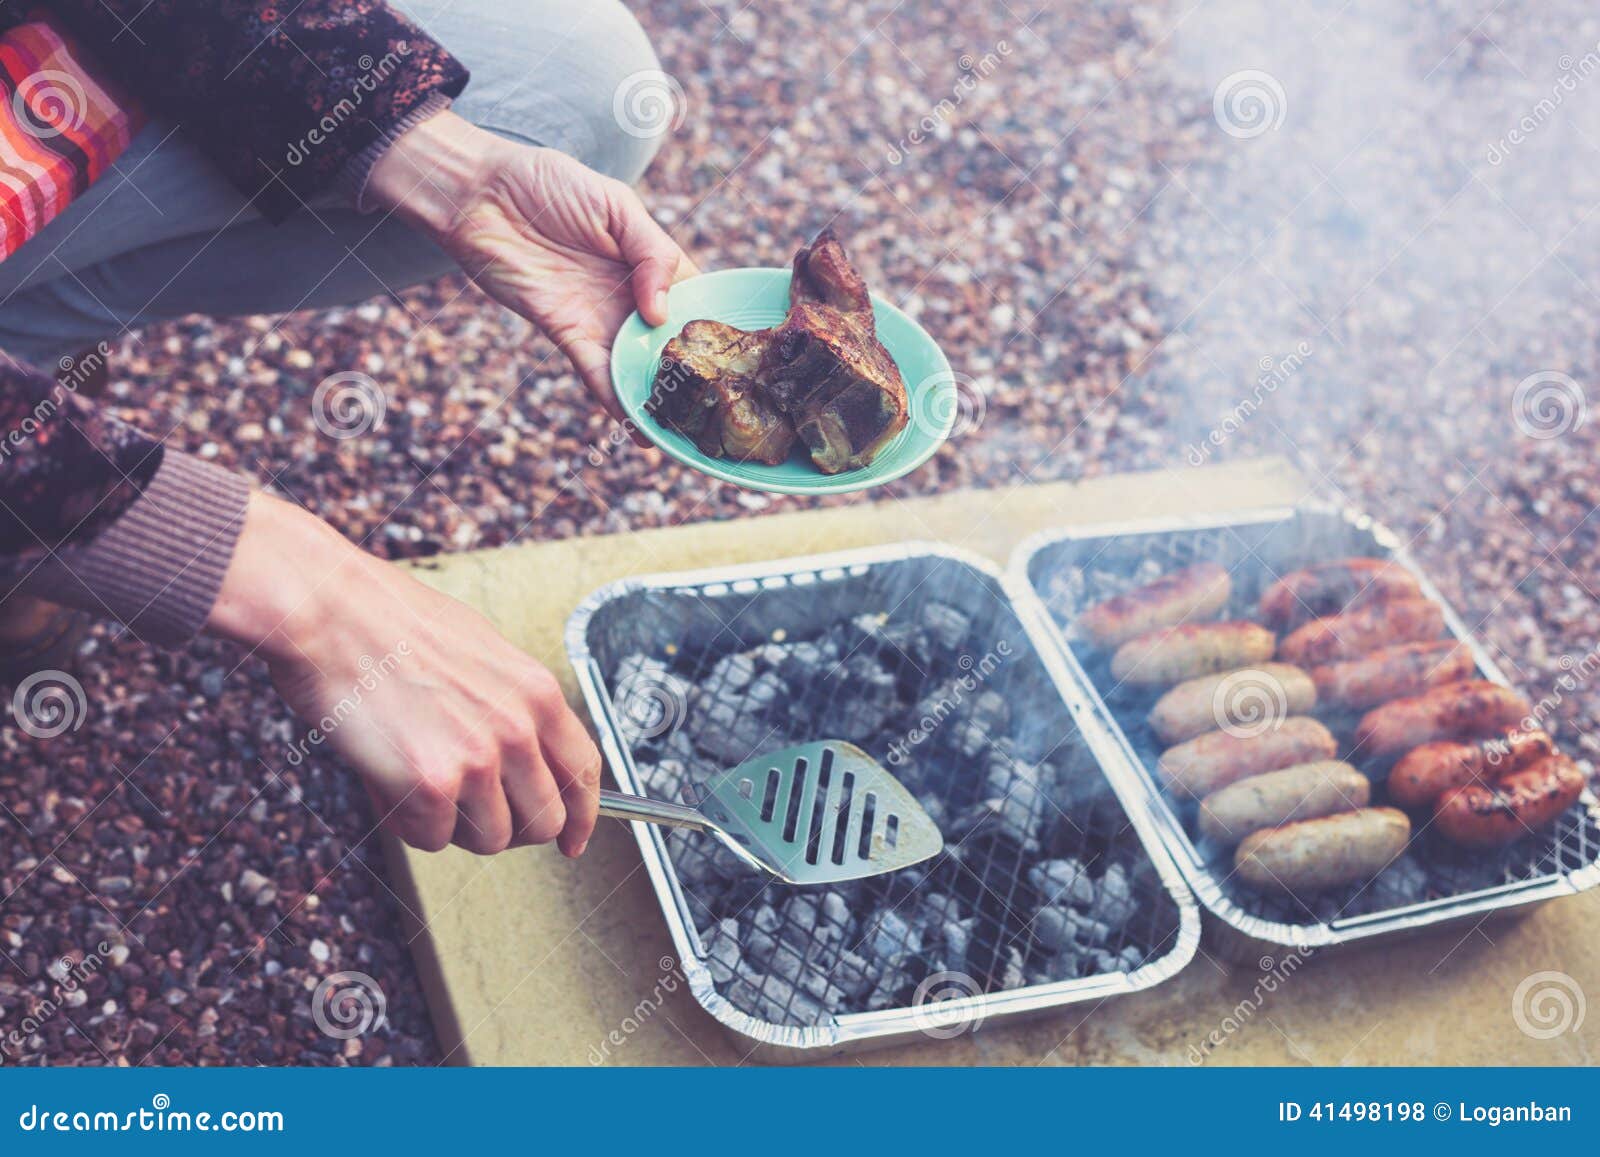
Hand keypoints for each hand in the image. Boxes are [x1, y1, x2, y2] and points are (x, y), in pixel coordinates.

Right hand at [206, 492, 602, 856]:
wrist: (329, 611)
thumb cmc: (389, 622)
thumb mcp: (481, 652)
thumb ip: (512, 705)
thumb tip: (525, 753)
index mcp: (537, 693)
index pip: (583, 773)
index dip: (582, 816)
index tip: (574, 838)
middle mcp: (518, 729)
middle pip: (544, 821)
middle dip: (509, 827)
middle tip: (470, 812)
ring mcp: (478, 759)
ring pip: (491, 839)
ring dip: (455, 825)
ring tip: (418, 782)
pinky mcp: (431, 784)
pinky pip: (433, 838)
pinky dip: (409, 822)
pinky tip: (388, 779)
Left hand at [367, 112, 697, 435]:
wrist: (481, 194)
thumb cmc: (548, 184)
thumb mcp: (616, 205)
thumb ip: (651, 252)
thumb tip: (663, 313)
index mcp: (650, 262)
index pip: (693, 299)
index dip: (712, 325)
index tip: (736, 356)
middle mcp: (629, 296)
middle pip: (668, 342)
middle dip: (689, 372)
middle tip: (716, 406)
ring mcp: (599, 317)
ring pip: (635, 364)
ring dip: (655, 396)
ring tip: (681, 430)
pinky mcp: (565, 332)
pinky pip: (595, 371)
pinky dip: (614, 397)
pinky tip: (636, 424)